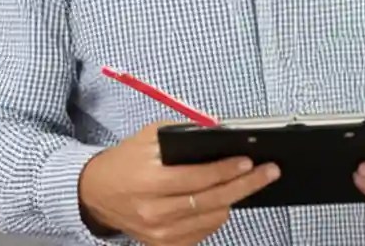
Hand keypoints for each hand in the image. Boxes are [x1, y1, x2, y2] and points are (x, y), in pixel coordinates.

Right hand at [78, 121, 280, 245]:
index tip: (248, 160)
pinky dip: (216, 215)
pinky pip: (203, 232)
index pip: (197, 178)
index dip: (225, 170)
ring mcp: (159, 233)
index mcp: (148, 181)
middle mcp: (154, 212)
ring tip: (244, 183)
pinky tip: (222, 201)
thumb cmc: (125, 160)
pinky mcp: (162, 245)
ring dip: (232, 200)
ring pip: (212, 218)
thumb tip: (220, 130)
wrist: (95, 192)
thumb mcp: (146, 137)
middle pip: (212, 201)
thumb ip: (180, 132)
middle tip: (269, 172)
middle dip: (245, 185)